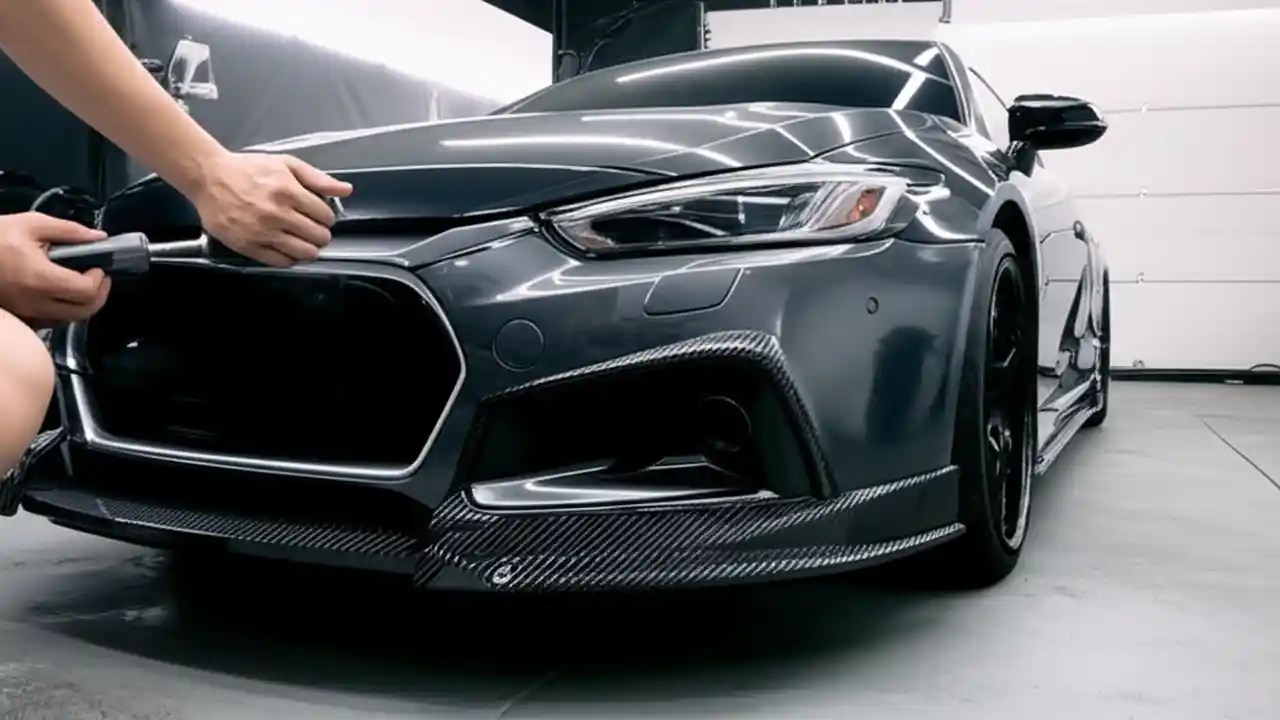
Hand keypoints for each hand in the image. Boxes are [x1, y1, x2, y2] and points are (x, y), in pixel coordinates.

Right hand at [0, 212, 111, 325]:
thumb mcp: (31, 224)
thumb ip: (69, 231)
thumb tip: (99, 237)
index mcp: (40, 278)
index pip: (86, 291)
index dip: (99, 280)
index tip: (98, 266)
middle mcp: (34, 302)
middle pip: (83, 311)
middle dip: (99, 295)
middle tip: (98, 277)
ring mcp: (26, 314)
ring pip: (69, 320)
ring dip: (83, 304)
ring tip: (83, 283)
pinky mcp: (20, 318)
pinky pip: (52, 322)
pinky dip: (64, 311)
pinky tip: (63, 294)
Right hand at [190, 151, 353, 267]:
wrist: (209, 177)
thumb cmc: (248, 169)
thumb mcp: (285, 164)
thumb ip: (318, 178)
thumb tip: (346, 189)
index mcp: (288, 191)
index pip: (325, 215)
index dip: (327, 217)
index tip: (321, 216)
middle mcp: (276, 214)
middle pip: (318, 236)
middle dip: (321, 234)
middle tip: (314, 230)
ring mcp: (261, 232)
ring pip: (303, 252)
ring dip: (309, 249)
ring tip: (304, 241)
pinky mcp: (247, 245)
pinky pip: (279, 261)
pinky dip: (289, 258)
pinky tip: (288, 249)